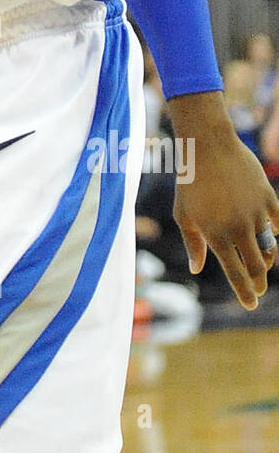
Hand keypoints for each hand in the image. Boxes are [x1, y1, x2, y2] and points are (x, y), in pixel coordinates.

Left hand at [173, 135, 278, 308]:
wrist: (208, 146)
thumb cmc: (190, 182)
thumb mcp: (183, 214)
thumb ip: (193, 244)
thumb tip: (197, 269)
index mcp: (216, 236)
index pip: (236, 274)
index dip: (245, 293)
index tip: (251, 305)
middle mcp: (239, 228)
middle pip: (258, 266)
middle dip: (259, 282)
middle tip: (257, 288)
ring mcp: (256, 213)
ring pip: (269, 246)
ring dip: (266, 258)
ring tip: (261, 263)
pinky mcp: (268, 198)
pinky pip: (277, 223)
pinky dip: (273, 231)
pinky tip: (268, 233)